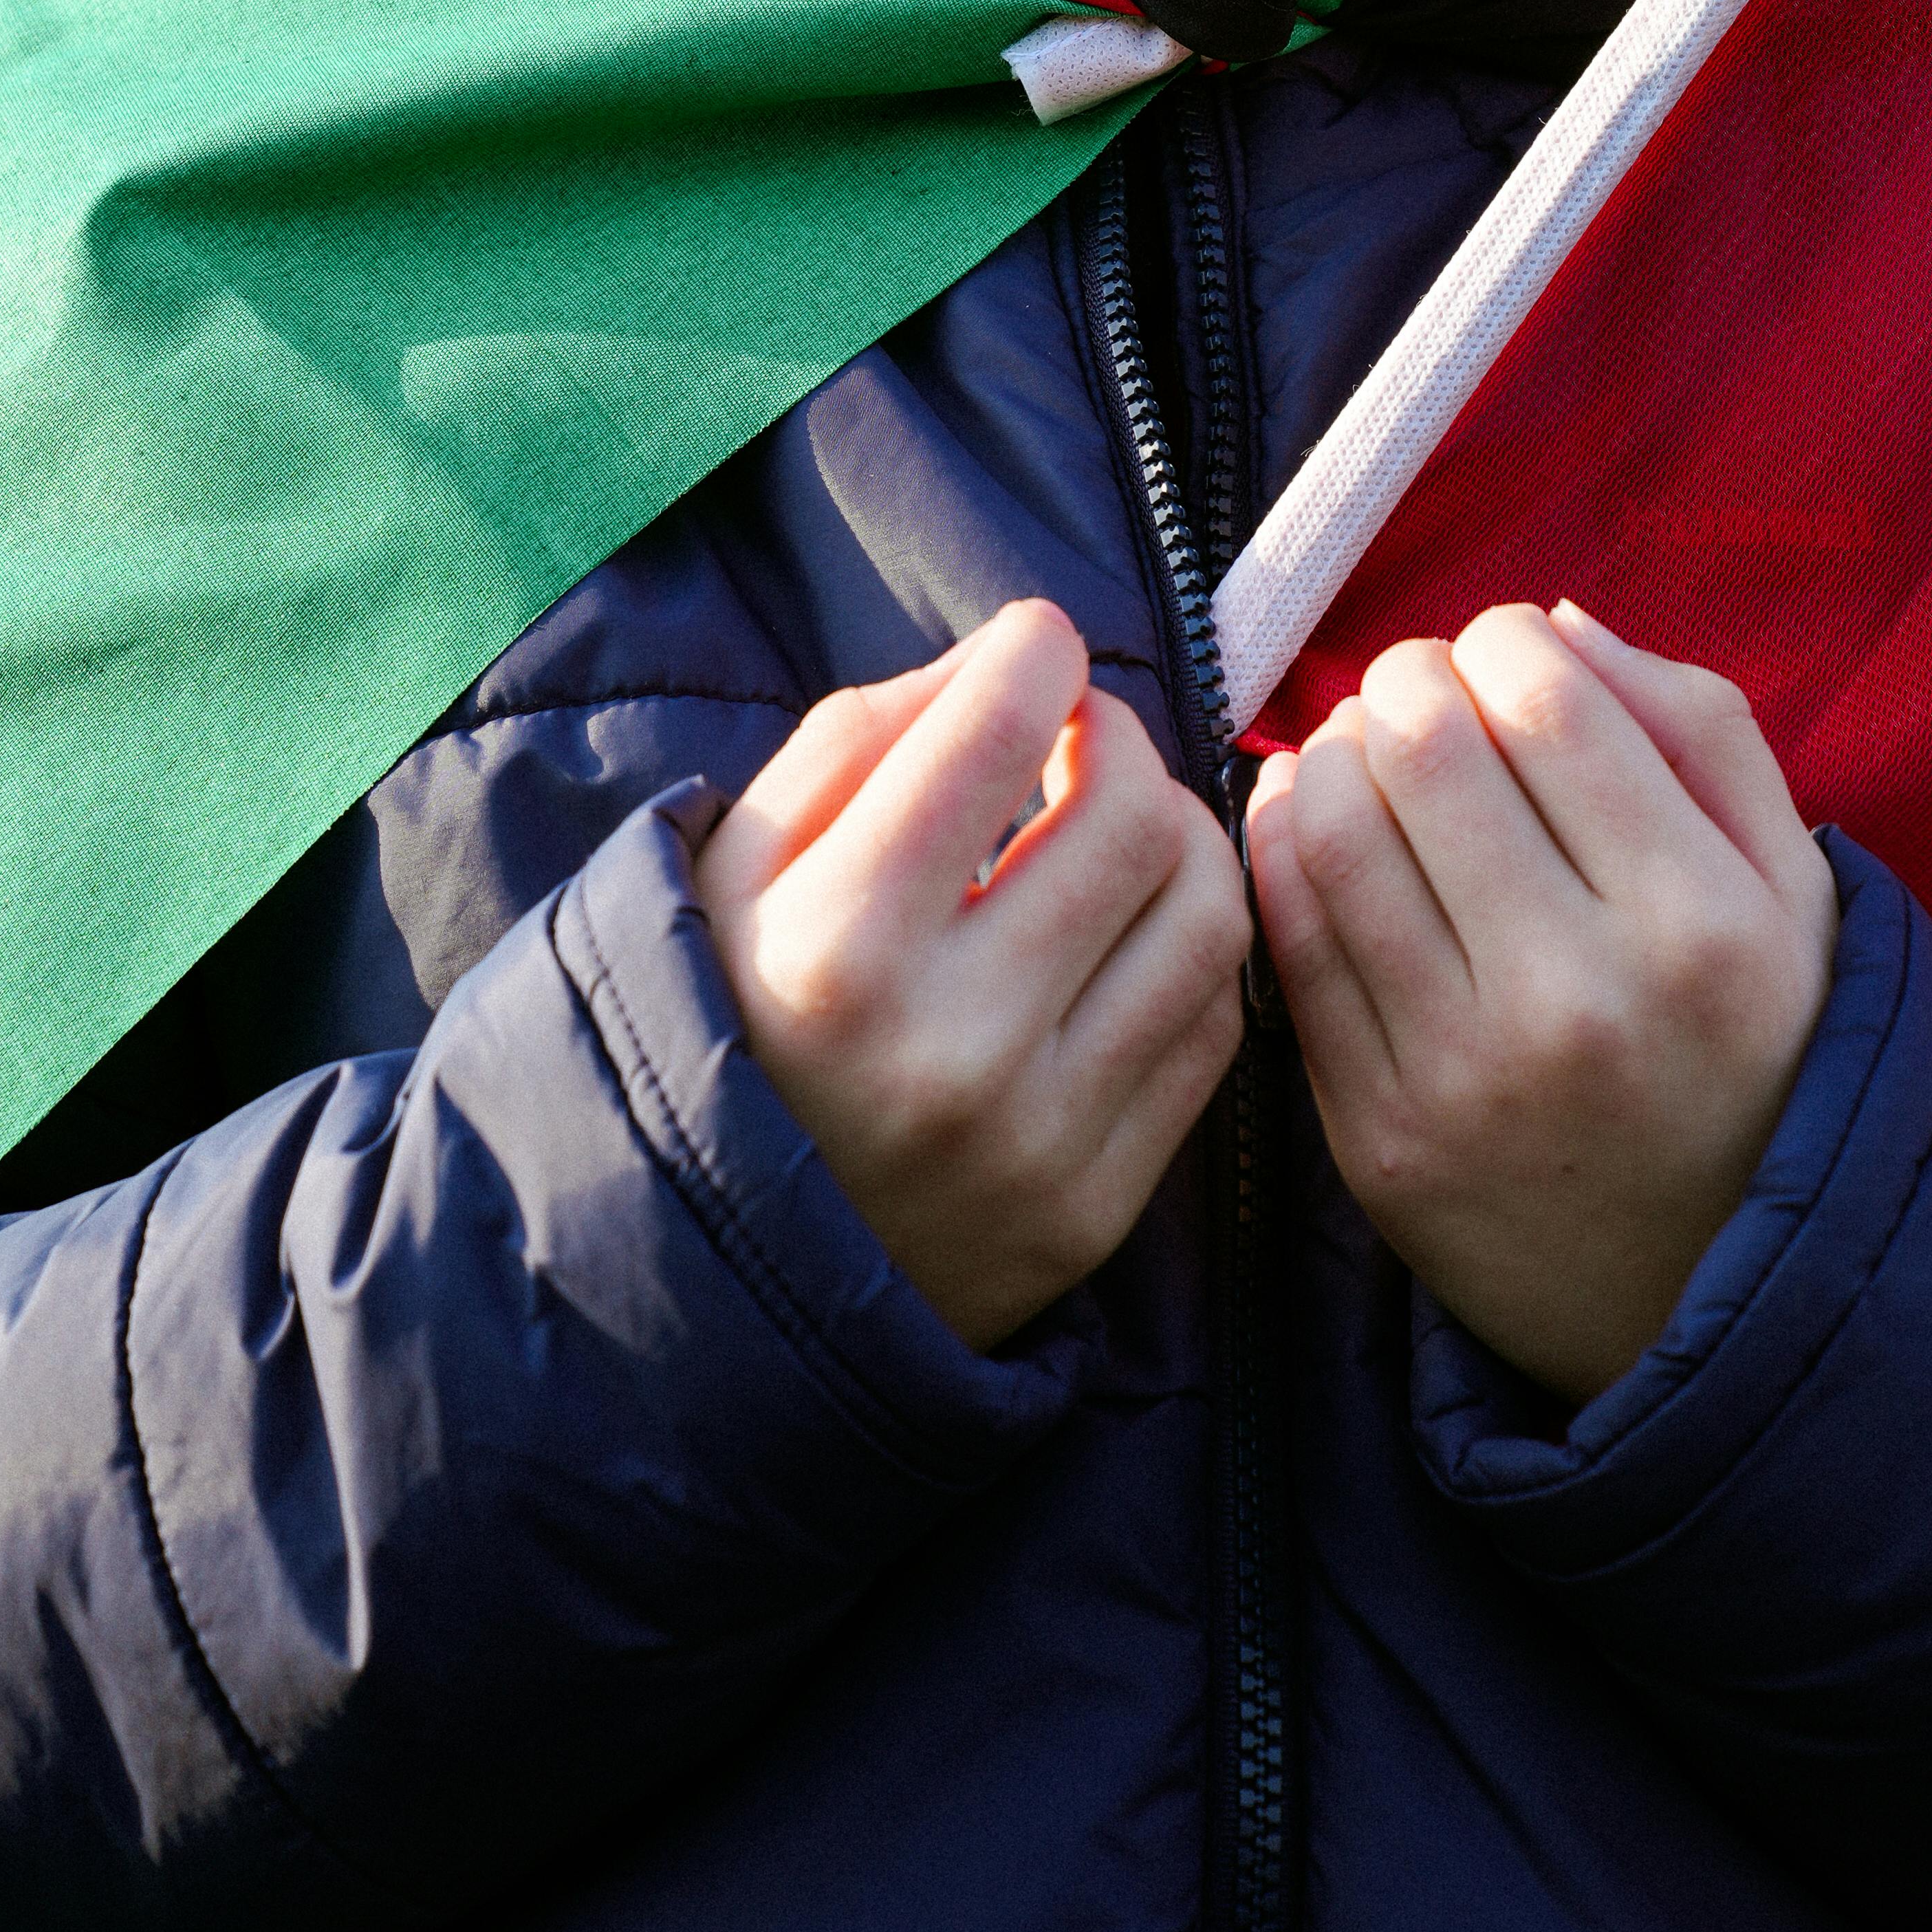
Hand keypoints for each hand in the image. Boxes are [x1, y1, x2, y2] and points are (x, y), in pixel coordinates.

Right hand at [698, 596, 1248, 1347]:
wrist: (718, 1279)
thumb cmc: (731, 1023)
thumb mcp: (736, 864)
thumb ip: (860, 735)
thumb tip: (1011, 658)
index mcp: (840, 944)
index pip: (1001, 726)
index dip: (1037, 652)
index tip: (1031, 656)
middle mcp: (950, 1048)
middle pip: (1134, 813)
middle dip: (1118, 739)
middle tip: (1077, 742)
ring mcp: (1037, 1140)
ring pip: (1206, 913)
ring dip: (1178, 834)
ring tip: (1117, 828)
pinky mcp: (1097, 1209)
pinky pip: (1213, 1027)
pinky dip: (1188, 948)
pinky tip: (1126, 936)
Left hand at [1242, 601, 1835, 1403]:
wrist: (1713, 1301)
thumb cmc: (1756, 1057)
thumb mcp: (1794, 890)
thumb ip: (1700, 731)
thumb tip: (1551, 625)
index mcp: (1699, 926)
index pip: (1547, 701)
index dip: (1503, 641)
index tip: (1511, 662)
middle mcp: (1578, 1001)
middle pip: (1421, 744)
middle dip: (1410, 682)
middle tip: (1428, 698)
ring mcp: (1462, 1079)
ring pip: (1332, 826)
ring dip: (1334, 751)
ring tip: (1373, 754)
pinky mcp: (1375, 1139)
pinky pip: (1289, 937)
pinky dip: (1281, 843)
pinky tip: (1314, 817)